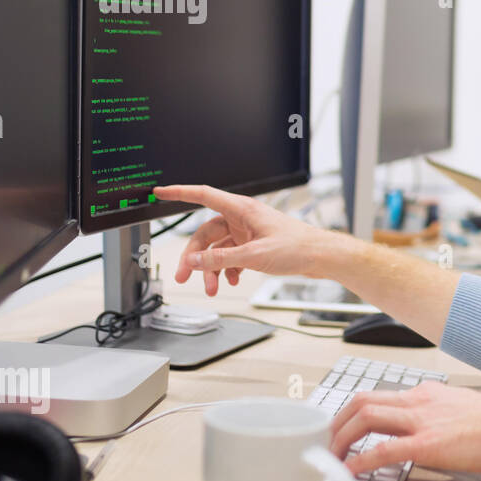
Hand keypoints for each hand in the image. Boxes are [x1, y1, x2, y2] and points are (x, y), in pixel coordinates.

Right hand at [153, 184, 342, 294]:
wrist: (321, 257)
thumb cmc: (297, 247)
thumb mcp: (254, 255)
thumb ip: (221, 259)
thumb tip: (194, 262)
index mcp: (242, 210)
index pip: (203, 195)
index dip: (180, 192)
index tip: (160, 191)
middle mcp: (243, 218)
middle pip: (206, 234)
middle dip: (195, 257)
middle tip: (184, 277)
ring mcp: (249, 232)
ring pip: (219, 249)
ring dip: (213, 269)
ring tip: (213, 288)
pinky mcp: (255, 245)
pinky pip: (232, 256)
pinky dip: (229, 269)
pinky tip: (233, 280)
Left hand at [329, 381, 480, 473]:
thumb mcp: (460, 409)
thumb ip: (436, 415)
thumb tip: (423, 431)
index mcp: (427, 393)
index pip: (379, 395)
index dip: (354, 412)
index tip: (343, 426)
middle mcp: (419, 401)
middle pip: (362, 401)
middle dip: (337, 421)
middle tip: (327, 440)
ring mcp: (421, 421)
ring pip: (365, 417)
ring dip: (341, 437)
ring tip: (332, 455)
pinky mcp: (426, 444)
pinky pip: (382, 450)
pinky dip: (360, 460)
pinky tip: (350, 471)